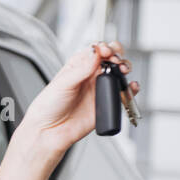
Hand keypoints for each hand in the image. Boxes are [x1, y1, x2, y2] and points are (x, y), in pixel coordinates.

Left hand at [13, 41, 139, 160]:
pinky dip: (131, 89)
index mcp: (78, 66)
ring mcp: (99, 90)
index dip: (104, 47)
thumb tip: (95, 52)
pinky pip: (122, 94)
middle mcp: (90, 76)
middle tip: (116, 60)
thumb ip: (81, 68)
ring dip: (125, 68)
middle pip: (111, 58)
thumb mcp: (63, 83)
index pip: (96, 50)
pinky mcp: (105, 104)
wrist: (49, 131)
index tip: (106, 51)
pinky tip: (131, 86)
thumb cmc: (48, 107)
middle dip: (117, 55)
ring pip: (119, 74)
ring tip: (123, 71)